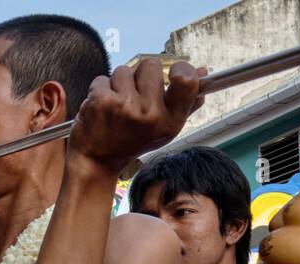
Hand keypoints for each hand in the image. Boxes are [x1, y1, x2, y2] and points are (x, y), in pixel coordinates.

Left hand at [67, 59, 203, 176]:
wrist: (96, 162)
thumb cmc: (132, 142)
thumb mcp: (164, 129)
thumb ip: (186, 102)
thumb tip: (203, 71)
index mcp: (169, 121)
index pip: (187, 80)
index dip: (181, 69)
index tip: (173, 73)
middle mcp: (149, 114)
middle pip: (150, 65)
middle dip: (141, 76)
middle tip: (133, 98)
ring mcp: (123, 106)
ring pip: (124, 70)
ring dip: (118, 83)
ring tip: (115, 105)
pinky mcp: (100, 101)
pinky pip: (103, 78)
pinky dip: (100, 89)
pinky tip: (101, 107)